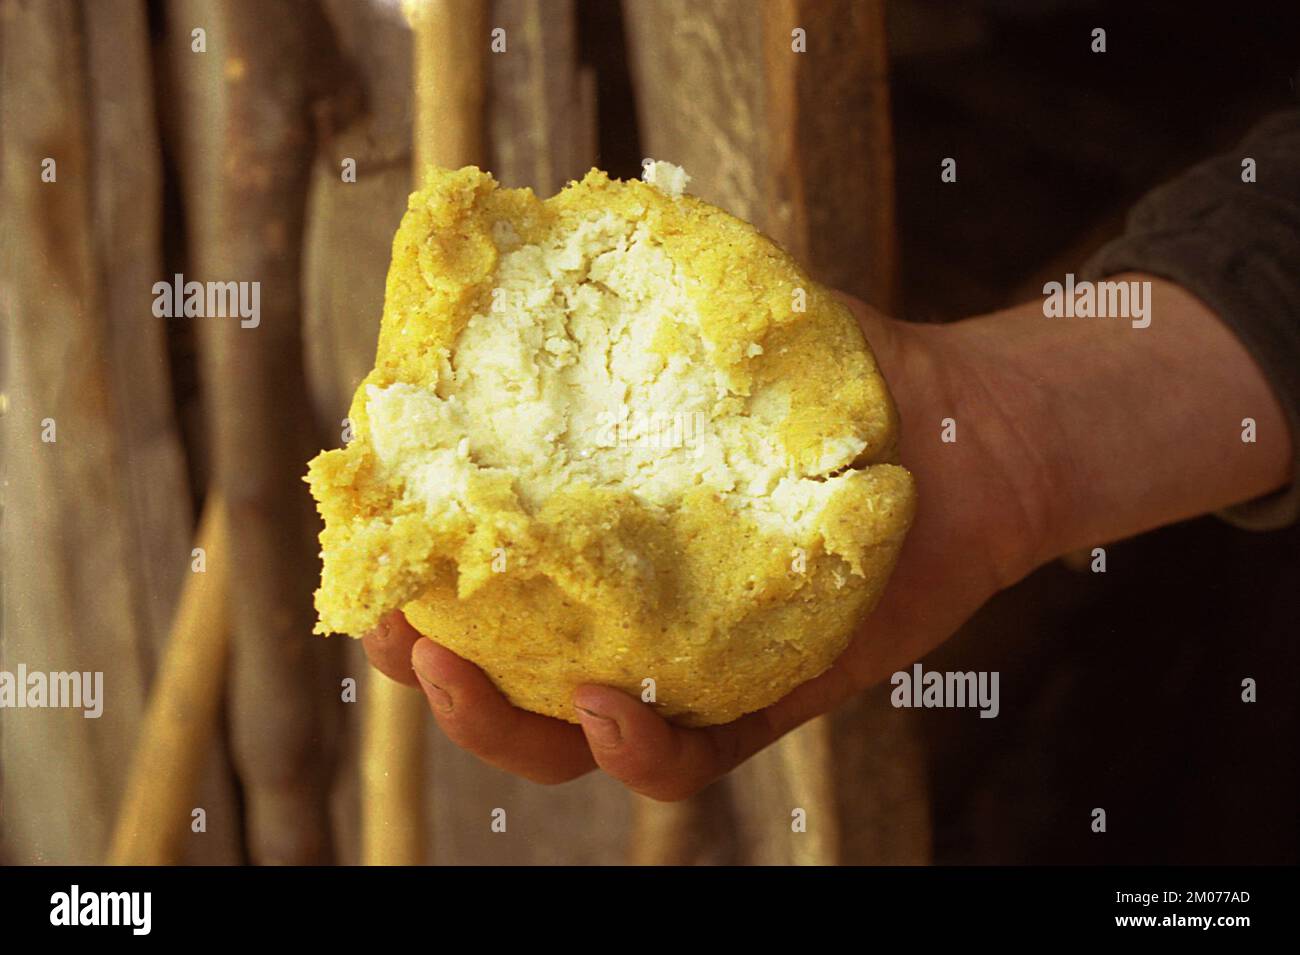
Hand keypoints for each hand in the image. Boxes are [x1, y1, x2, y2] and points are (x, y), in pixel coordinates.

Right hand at [363, 294, 1061, 798]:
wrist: (965, 426)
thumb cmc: (836, 371)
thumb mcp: (724, 317)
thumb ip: (633, 292)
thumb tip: (527, 239)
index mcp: (601, 533)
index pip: (483, 569)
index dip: (413, 569)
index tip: (369, 542)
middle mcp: (631, 606)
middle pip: (504, 672)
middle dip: (433, 668)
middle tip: (396, 631)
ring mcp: (691, 660)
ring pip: (572, 736)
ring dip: (500, 723)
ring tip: (460, 676)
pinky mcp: (763, 698)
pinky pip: (689, 755)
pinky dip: (636, 750)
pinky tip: (605, 705)